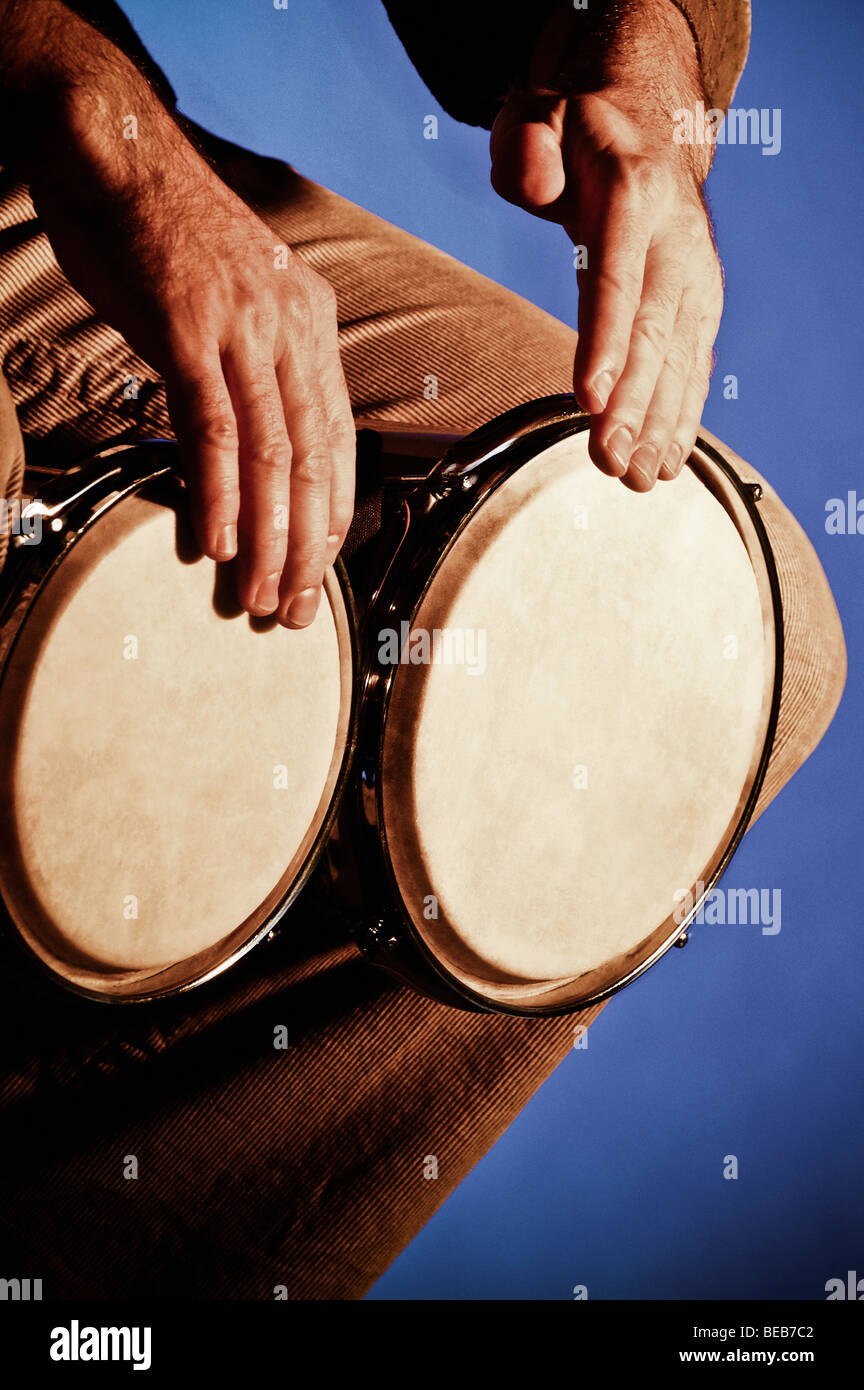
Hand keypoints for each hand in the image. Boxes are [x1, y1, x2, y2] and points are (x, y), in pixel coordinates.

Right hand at [25, 70, 353, 625]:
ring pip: (271, 455)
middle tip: (290, 610)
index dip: (330, 516)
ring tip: (256, 597)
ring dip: (267, 538)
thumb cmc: (165, 233)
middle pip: (314, 460)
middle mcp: (291, 328)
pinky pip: (213, 428)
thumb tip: (253, 436)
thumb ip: (254, 364)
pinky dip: (218, 493)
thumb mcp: (233, 299)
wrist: (115, 151)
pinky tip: (218, 543)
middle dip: (306, 548)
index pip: (337, 442)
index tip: (318, 573)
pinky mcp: (189, 329)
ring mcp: (243, 327)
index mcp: (310, 325)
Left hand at [490, 0, 722, 490]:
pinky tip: (669, 459)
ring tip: (639, 479)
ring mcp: (696, 274)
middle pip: (655, 332)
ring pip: (682, 358)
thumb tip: (534, 181)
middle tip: (610, 463)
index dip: (606, 341)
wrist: (646, 126)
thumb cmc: (575, 133)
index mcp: (633, 194)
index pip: (618, 276)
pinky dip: (685, 414)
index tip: (588, 400)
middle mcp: (676, 239)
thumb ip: (527, 146)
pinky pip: (696, 365)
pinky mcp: (701, 304)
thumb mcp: (538, 116)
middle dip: (634, 405)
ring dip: (662, 424)